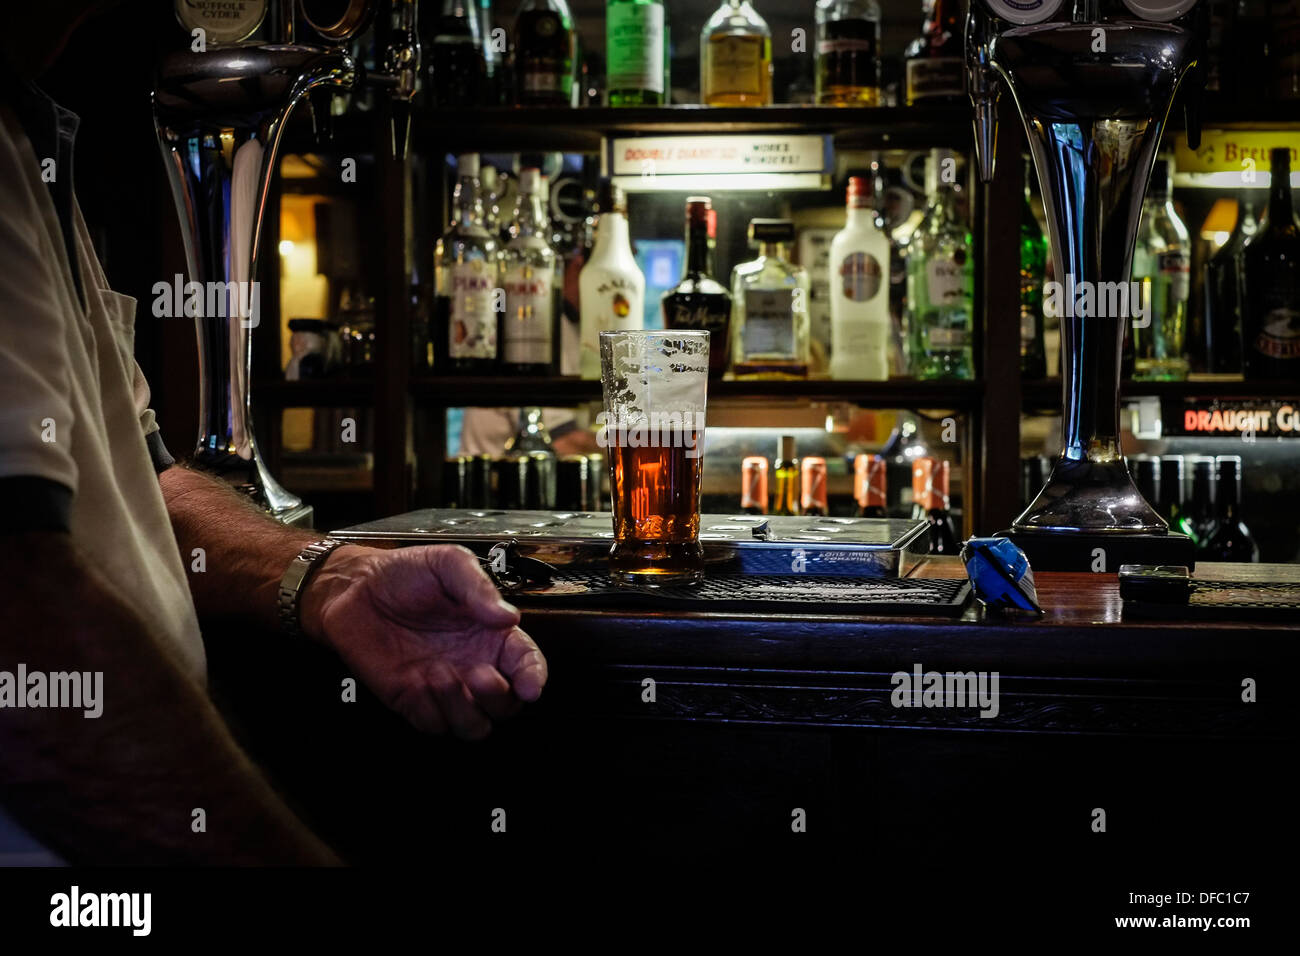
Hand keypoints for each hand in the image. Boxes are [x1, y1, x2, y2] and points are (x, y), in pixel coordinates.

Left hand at [300, 544, 547, 738]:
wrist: (354, 588)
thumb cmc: (405, 573)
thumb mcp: (448, 564)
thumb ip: (480, 587)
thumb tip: (509, 616)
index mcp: (491, 634)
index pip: (527, 664)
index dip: (533, 678)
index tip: (529, 685)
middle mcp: (474, 665)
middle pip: (506, 706)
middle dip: (499, 699)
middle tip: (479, 675)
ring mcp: (444, 688)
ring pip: (474, 727)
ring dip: (464, 710)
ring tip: (438, 673)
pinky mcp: (412, 701)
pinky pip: (432, 725)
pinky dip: (429, 711)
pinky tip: (415, 680)